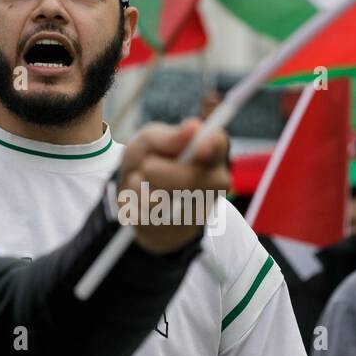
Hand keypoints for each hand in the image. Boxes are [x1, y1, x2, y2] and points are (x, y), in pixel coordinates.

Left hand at [117, 118, 230, 254]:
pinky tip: (142, 204)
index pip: (219, 144)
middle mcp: (215, 180)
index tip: (198, 149)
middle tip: (146, 167)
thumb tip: (193, 127)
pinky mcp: (182, 228)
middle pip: (191, 179)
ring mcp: (203, 207)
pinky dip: (137, 207)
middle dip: (157, 172)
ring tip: (142, 185)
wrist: (137, 202)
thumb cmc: (148, 163)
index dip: (211, 146)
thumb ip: (166, 136)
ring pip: (164, 200)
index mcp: (210, 150)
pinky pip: (151, 217)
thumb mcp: (147, 142)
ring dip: (141, 189)